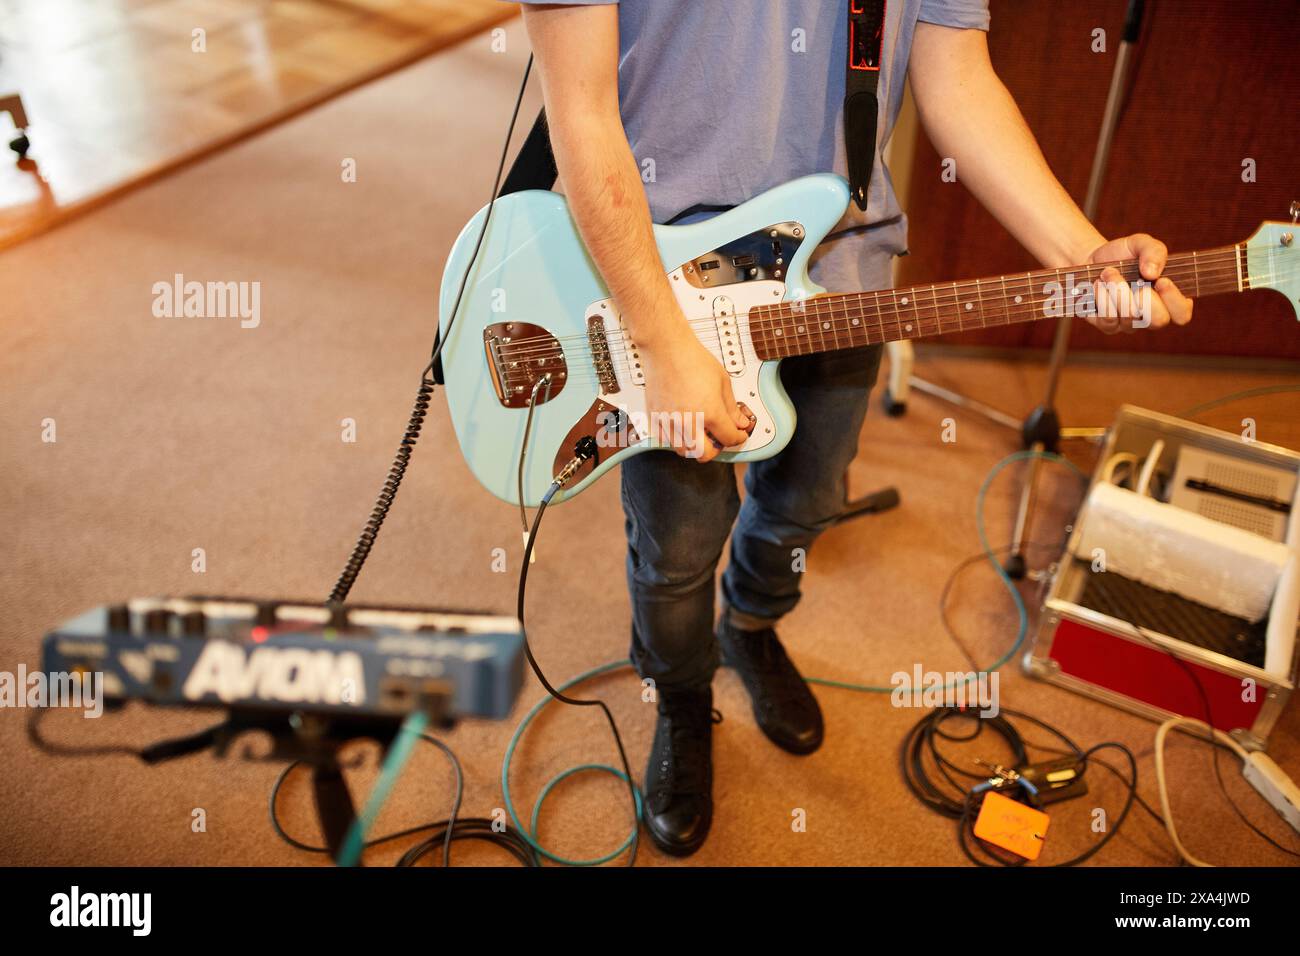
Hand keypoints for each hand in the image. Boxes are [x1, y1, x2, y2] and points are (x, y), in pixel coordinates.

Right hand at [638, 325, 751, 462]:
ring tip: (700, 435)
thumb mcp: (723, 381)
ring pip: (684, 451)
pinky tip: (682, 430)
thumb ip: (732, 407)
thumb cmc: (692, 359)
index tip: (739, 434)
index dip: (738, 438)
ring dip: (695, 447)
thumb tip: (740, 422)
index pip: (729, 438)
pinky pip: (665, 440)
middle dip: (716, 450)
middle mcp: (689, 420)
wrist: (666, 348)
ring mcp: (670, 421)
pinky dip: (676, 440)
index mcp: (710, 412)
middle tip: (719, 440)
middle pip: (705, 454)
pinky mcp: (656, 417)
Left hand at [1085, 233, 1193, 333]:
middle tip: (1135, 279)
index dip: (1174, 301)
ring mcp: (1129, 324)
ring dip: (1118, 290)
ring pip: (1130, 318)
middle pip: (1158, 321)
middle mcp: (1151, 316)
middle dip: (1145, 297)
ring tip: (1109, 272)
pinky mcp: (1108, 326)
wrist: (1093, 260)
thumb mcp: (1141, 244)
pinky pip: (1108, 319)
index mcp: (1168, 298)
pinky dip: (1102, 297)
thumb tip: (1152, 273)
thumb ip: (1154, 251)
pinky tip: (1098, 284)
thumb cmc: (1124, 255)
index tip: (1161, 280)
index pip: (1182, 314)